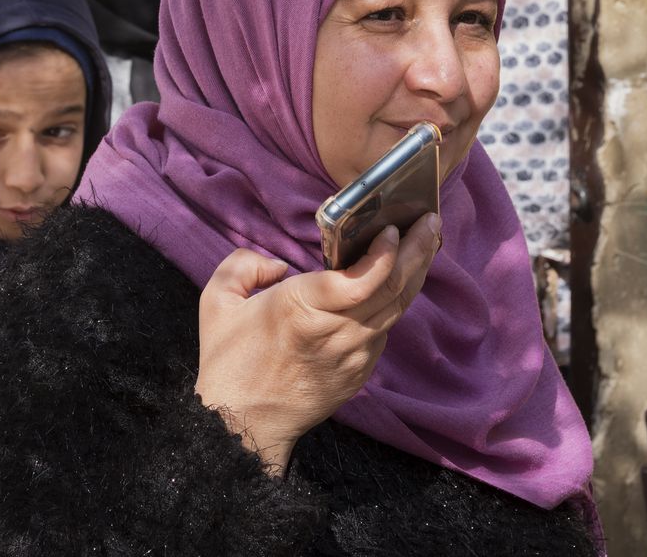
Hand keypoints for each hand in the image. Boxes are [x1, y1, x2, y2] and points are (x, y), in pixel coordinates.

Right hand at [193, 213, 441, 474]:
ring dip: (414, 273)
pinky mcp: (360, 372)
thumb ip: (243, 265)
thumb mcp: (216, 301)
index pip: (360, 281)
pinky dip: (397, 301)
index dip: (385, 253)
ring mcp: (353, 355)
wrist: (242, 424)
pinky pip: (385, 330)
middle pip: (391, 289)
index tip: (394, 228)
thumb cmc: (228, 361)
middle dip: (416, 251)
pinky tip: (401, 281)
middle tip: (430, 221)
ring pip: (396, 309)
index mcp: (300, 309)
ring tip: (425, 243)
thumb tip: (278, 264)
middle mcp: (335, 332)